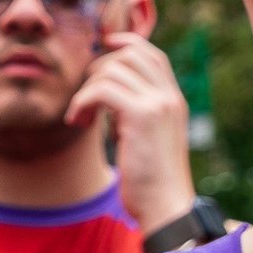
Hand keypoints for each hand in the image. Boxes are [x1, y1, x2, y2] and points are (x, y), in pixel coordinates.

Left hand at [72, 33, 194, 232]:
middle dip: (98, 70)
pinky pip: (101, 90)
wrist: (165, 207)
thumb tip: (107, 94)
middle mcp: (169, 97)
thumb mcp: (147, 139)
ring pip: (111, 70)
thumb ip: (135, 112)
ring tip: (80, 118)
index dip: (124, 45)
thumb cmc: (151, 181)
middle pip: (129, 54)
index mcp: (173, 100)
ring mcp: (158, 104)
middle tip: (85, 100)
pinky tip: (78, 123)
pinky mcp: (141, 116)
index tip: (99, 54)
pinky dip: (82, 102)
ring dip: (85, 91)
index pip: (151, 54)